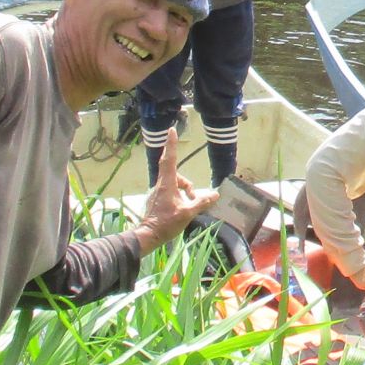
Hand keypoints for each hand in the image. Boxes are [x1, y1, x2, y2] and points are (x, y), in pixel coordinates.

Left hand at [135, 134, 216, 250]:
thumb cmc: (166, 223)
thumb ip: (201, 203)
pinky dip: (179, 196)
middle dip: (186, 183)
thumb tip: (215, 194)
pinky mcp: (157, 199)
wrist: (149, 235)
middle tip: (193, 196)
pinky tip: (182, 209)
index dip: (172, 144)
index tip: (172, 130)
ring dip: (184, 191)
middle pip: (175, 173)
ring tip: (190, 206)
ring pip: (174, 183)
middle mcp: (160, 184)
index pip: (170, 159)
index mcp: (167, 184)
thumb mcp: (187, 213)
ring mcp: (157, 191)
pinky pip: (170, 191)